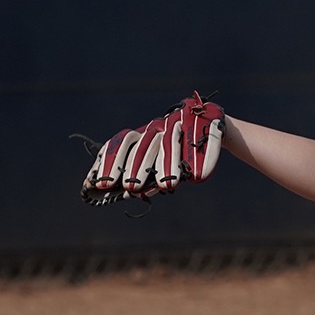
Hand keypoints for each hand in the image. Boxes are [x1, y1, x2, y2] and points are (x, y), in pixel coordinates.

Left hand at [81, 92, 223, 205]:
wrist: (215, 126)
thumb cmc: (183, 152)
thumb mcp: (162, 165)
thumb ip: (146, 178)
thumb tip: (129, 194)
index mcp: (144, 133)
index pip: (121, 143)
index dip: (109, 161)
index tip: (100, 184)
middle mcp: (160, 125)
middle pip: (143, 143)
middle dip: (135, 166)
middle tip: (131, 187)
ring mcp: (183, 120)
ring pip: (171, 142)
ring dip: (167, 165)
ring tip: (166, 186)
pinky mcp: (207, 121)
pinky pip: (202, 138)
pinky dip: (202, 157)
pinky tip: (199, 177)